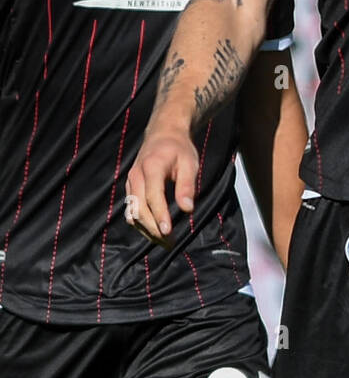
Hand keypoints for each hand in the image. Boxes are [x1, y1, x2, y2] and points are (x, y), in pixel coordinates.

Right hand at [125, 126, 198, 248]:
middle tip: (170, 243)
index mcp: (151, 167)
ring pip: (133, 212)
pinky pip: (131, 210)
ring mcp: (130, 182)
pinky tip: (155, 232)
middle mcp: (136, 176)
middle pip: (139, 208)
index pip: (153, 196)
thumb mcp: (189, 163)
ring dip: (146, 230)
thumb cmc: (179, 149)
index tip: (168, 232)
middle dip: (153, 228)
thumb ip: (187, 185)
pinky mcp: (130, 188)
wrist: (163, 135)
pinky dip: (141, 224)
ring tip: (165, 242)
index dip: (159, 216)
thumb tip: (187, 209)